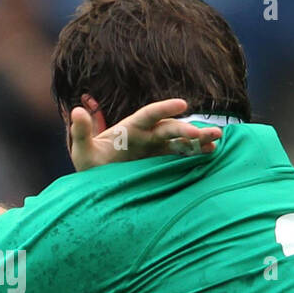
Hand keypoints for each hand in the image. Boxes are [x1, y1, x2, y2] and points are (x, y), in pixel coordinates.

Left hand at [68, 98, 220, 171]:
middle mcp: (147, 136)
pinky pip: (181, 156)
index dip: (165, 108)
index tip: (182, 105)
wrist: (97, 187)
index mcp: (130, 128)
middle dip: (188, 130)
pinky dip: (195, 154)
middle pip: (171, 128)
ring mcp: (156, 149)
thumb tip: (75, 109)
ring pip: (181, 141)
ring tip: (217, 141)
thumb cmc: (89, 168)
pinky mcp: (161, 163)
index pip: (150, 115)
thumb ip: (81, 132)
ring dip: (199, 140)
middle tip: (206, 133)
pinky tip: (211, 154)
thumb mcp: (82, 152)